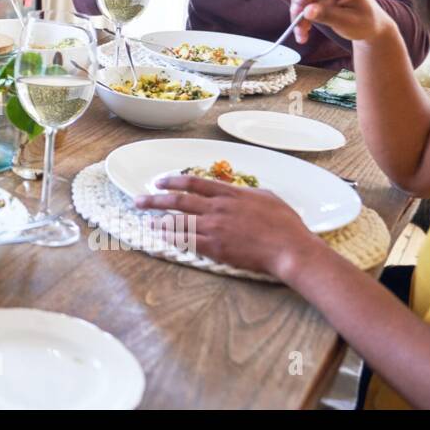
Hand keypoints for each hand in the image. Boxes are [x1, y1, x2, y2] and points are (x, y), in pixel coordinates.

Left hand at [134, 173, 321, 278]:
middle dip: (154, 200)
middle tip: (138, 201)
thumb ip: (246, 194)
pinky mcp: (216, 247)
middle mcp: (217, 208)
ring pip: (178, 221)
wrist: (290, 248)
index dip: (172, 181)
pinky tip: (162, 237)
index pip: (193, 183)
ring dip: (159, 221)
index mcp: (229, 194)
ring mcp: (215, 227)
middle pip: (178, 201)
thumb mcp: (266, 198)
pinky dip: (172, 238)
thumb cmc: (285, 225)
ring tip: (146, 221)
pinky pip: (187, 241)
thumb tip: (238, 192)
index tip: (159, 182)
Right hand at [290, 0, 393, 45]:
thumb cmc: (365, 23)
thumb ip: (327, 15)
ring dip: (299, 16)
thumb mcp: (348, 22)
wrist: (372, 25)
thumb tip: (306, 11)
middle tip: (298, 30)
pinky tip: (304, 31)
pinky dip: (302, 17)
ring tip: (302, 35)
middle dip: (299, 10)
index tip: (297, 11)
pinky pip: (305, 2)